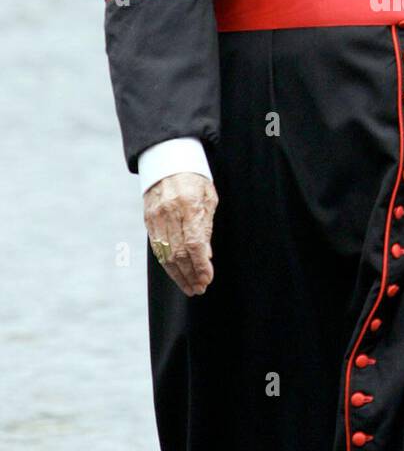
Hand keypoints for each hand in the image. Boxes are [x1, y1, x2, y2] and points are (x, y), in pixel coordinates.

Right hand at [144, 172, 217, 296]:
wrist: (167, 161)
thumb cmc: (194, 179)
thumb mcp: (208, 198)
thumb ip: (206, 227)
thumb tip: (205, 256)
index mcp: (188, 205)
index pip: (194, 243)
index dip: (200, 265)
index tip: (207, 278)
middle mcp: (169, 213)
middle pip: (178, 253)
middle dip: (190, 275)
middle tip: (200, 288)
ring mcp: (156, 218)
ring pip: (165, 254)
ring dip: (178, 275)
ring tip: (190, 287)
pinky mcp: (148, 222)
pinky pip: (157, 249)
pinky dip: (167, 265)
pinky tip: (177, 274)